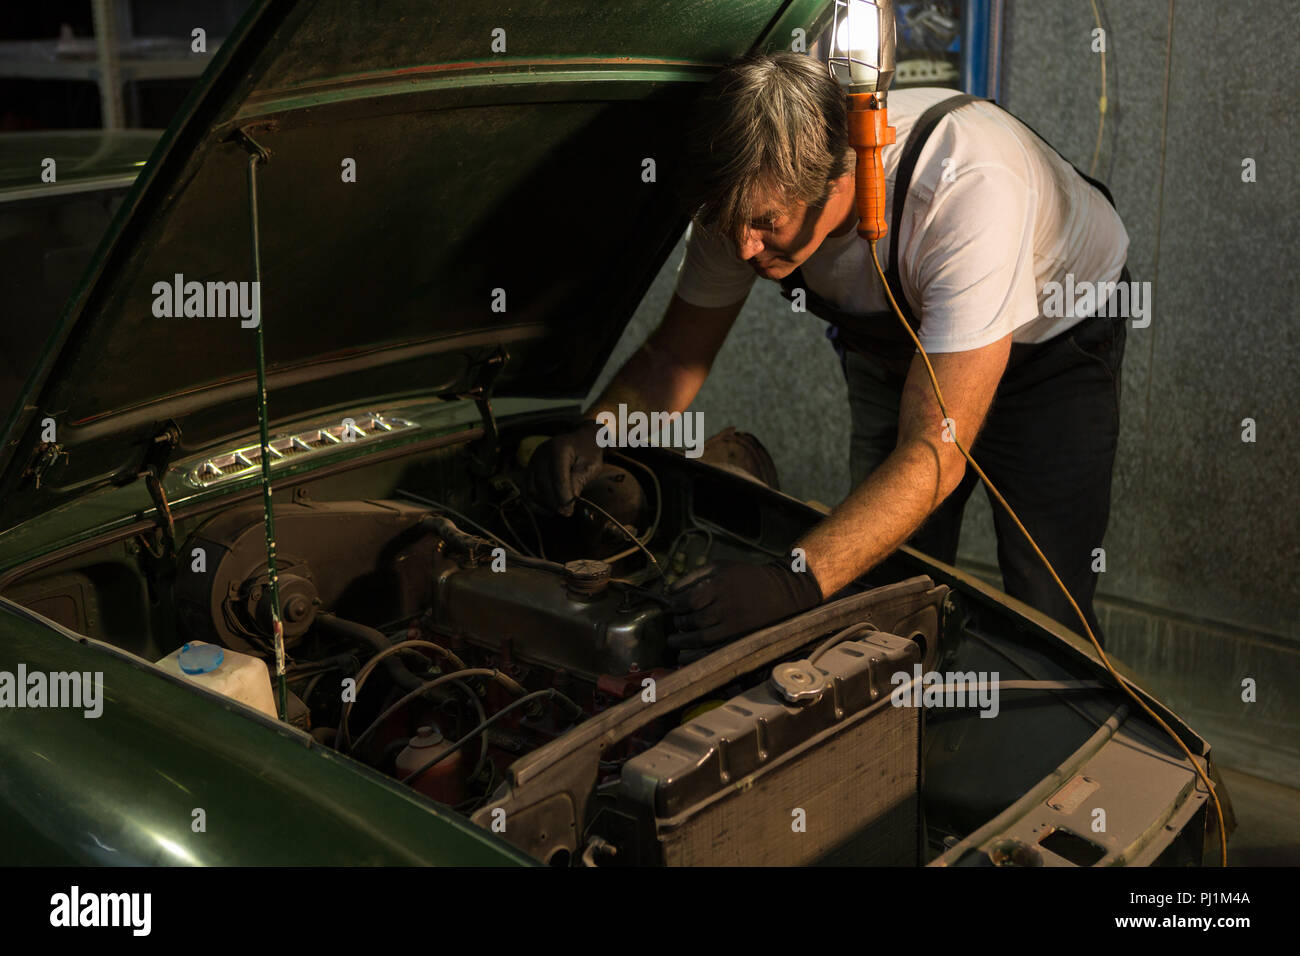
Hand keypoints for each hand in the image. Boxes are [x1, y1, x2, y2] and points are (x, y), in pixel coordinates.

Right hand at [523, 420, 604, 516]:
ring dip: (544, 504)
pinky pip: (526, 490)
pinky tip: (547, 510)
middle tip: (566, 512)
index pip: (557, 476)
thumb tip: (568, 503)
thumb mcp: (590, 466)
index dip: (562, 495)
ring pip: (531, 488)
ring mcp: (533, 461)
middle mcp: (542, 453)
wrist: (579, 441)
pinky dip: (534, 503)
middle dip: (554, 502)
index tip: (569, 510)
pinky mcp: (529, 469)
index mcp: (559, 448)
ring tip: (559, 510)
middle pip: (542, 483)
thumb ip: (579, 482)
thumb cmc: (587, 453)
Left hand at [667, 559, 822, 657]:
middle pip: (694, 620)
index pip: (690, 600)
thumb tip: (670, 591)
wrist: (779, 593)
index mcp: (720, 586)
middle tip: (675, 623)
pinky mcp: (739, 639)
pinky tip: (684, 655)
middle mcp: (727, 607)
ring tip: (674, 641)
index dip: (676, 606)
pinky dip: (695, 656)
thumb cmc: (744, 577)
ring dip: (683, 642)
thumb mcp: (720, 566)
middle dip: (679, 623)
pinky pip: (713, 651)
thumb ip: (693, 576)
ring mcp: (734, 626)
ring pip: (701, 638)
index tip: (672, 607)